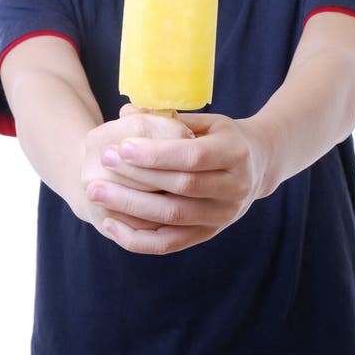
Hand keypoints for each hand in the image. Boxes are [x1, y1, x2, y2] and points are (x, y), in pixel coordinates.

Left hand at [88, 107, 269, 254]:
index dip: (156, 154)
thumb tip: (127, 112)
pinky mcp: (209, 234)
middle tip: (104, 161)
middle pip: (181, 187)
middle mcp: (235, 187)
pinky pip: (169, 243)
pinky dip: (138, 238)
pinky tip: (110, 224)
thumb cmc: (223, 136)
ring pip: (173, 216)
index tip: (122, 145)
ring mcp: (224, 215)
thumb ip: (169, 118)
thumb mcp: (206, 121)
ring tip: (96, 191)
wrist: (258, 165)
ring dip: (131, 206)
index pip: (192, 157)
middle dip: (138, 176)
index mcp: (235, 153)